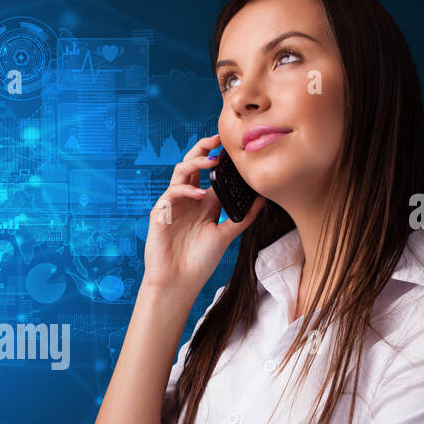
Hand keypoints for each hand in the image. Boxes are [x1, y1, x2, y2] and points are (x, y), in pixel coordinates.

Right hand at [141, 133, 265, 296]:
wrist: (178, 283)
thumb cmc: (199, 262)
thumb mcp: (226, 235)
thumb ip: (244, 217)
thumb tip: (263, 199)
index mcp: (204, 203)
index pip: (211, 173)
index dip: (221, 159)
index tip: (235, 149)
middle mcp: (188, 200)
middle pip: (193, 165)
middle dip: (203, 149)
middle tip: (218, 140)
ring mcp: (173, 205)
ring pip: (180, 172)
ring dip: (195, 162)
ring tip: (212, 161)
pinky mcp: (160, 213)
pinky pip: (172, 192)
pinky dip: (186, 189)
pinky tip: (200, 194)